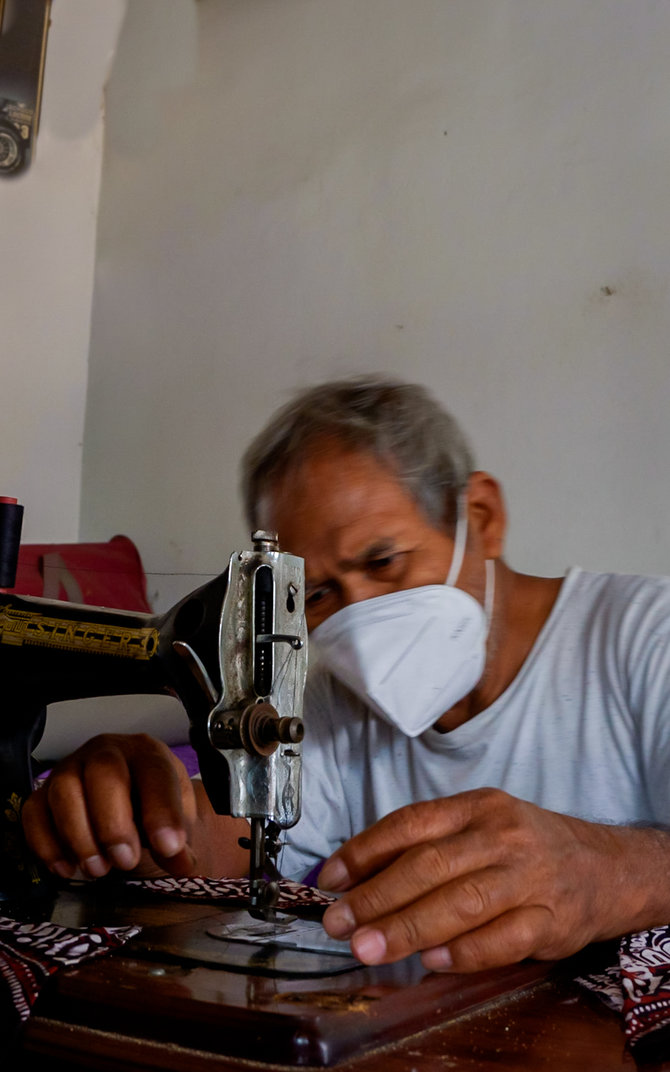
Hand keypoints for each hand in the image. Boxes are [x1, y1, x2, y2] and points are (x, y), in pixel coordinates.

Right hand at [23, 733, 198, 880]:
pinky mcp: (43, 793)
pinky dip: (46, 844)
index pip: (155, 772)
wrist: (129, 803)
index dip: (161, 811)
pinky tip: (67, 869)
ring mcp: (71, 768)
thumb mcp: (174, 822)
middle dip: (114, 823)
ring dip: (80, 836)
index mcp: (148, 753)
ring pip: (64, 789)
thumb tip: (181, 862)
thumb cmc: (152, 808)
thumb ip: (178, 844)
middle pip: (104, 772)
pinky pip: (33, 811)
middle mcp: (107, 752)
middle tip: (126, 861)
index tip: (168, 848)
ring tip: (99, 870)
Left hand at [318, 788, 667, 972]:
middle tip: (339, 922)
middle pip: (429, 865)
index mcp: (476, 807)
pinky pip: (502, 939)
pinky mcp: (552, 919)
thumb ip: (427, 845)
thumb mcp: (480, 826)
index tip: (329, 877)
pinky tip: (433, 961)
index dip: (365, 851)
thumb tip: (356, 875)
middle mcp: (502, 836)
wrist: (603, 867)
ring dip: (408, 928)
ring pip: (460, 902)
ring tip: (369, 947)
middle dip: (377, 897)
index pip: (410, 823)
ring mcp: (529, 877)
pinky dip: (465, 953)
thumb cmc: (525, 848)